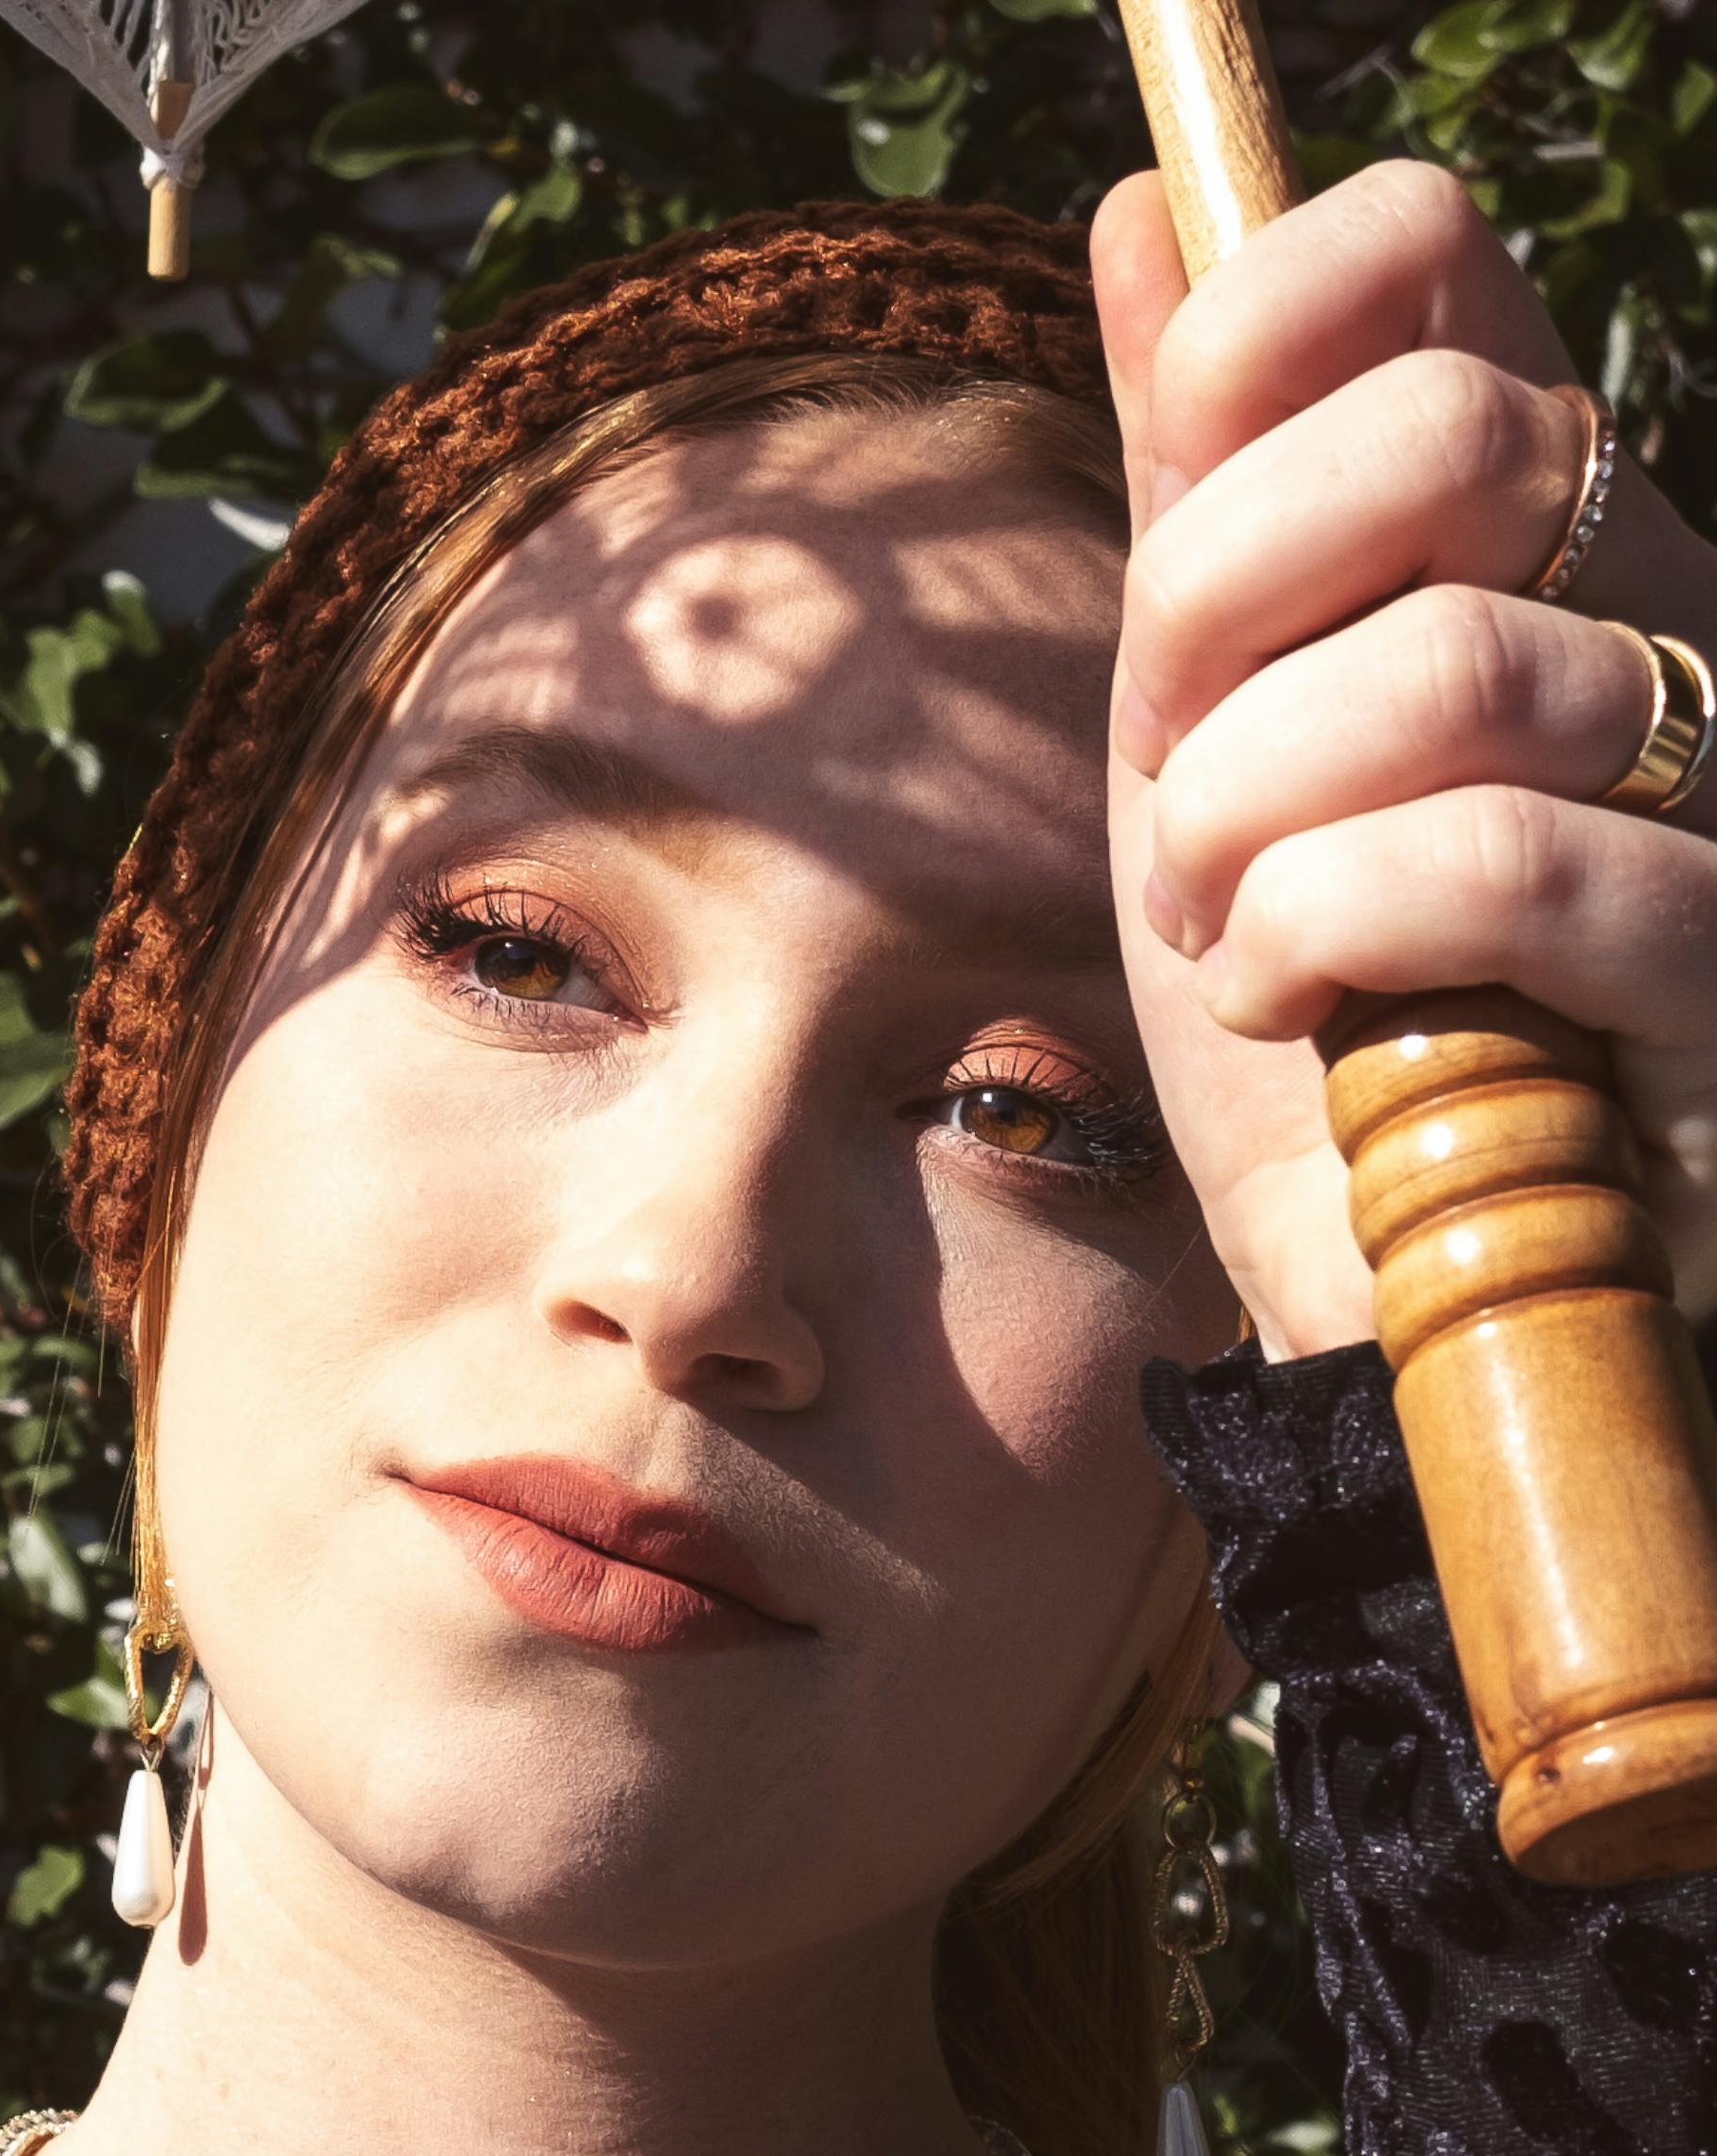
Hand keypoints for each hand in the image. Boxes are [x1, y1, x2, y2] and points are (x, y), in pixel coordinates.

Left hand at [1091, 162, 1716, 1359]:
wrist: (1383, 1290)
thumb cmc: (1311, 1016)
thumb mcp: (1213, 737)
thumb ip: (1201, 491)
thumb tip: (1141, 215)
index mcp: (1537, 532)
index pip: (1439, 260)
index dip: (1256, 331)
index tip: (1158, 499)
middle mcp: (1663, 617)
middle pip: (1447, 434)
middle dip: (1217, 612)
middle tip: (1169, 772)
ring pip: (1455, 664)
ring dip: (1246, 814)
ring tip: (1218, 926)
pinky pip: (1496, 860)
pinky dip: (1319, 929)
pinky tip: (1283, 1003)